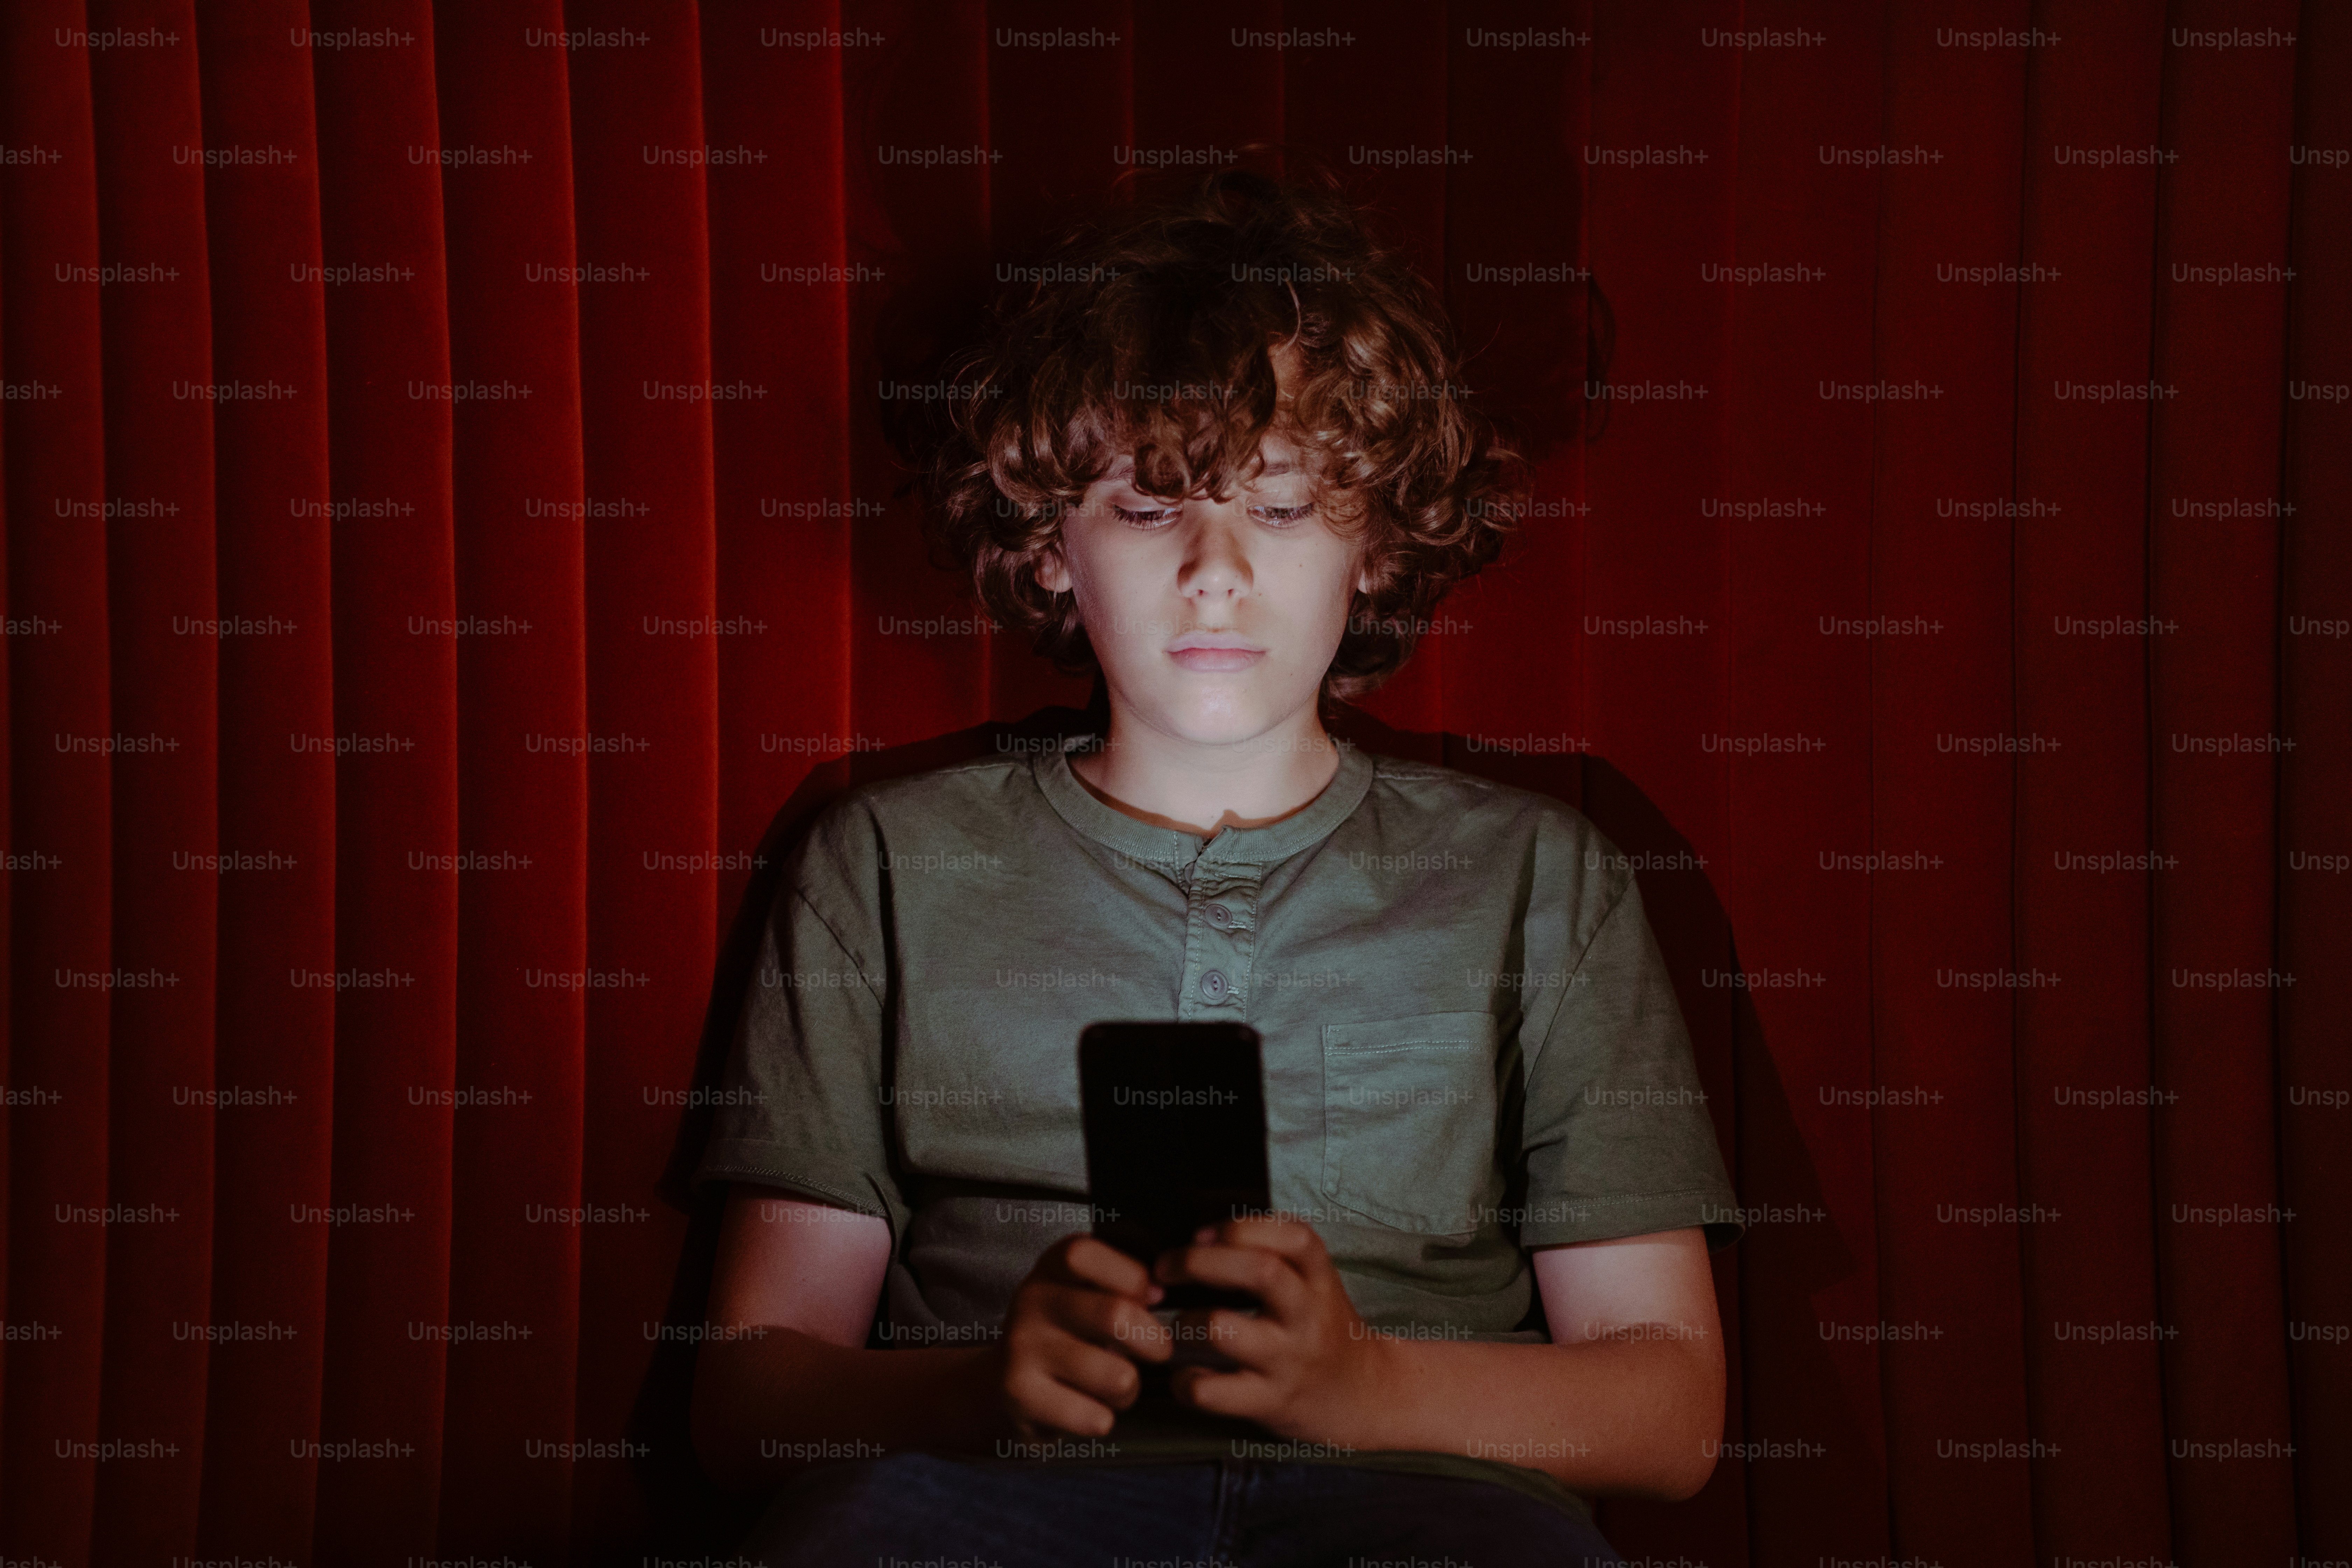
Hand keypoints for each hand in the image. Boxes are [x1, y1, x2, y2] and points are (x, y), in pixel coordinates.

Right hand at [984, 1234, 1173, 1440]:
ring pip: (1116, 1376)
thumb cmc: (1066, 1334)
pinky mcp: (1019, 1396)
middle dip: (1154, 1342)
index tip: (1151, 1298)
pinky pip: (1095, 1417)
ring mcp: (1021, 1348)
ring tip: (1113, 1385)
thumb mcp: (1084, 1294)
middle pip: (1115, 1316)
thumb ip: (1119, 1285)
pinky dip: (1103, 1419)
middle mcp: (1030, 1301)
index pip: (1089, 1256)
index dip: (1132, 1277)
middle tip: (1158, 1351)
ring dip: (1128, 1389)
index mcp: (1051, 1266)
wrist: (1007, 1385)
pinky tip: (1087, 1408)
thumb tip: (1156, 1293)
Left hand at [1152, 1214, 1391, 1441]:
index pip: (1293, 1236)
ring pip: (1224, 1329)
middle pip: (1258, 1271)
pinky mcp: (1270, 1403)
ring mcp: (1288, 1361)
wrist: (1365, 1398)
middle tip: (1166, 1268)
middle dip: (1200, 1262)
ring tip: (1177, 1325)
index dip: (1240, 1227)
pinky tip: (1184, 1375)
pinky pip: (1213, 1390)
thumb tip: (1200, 1237)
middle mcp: (1308, 1317)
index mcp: (1320, 1280)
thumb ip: (1275, 1253)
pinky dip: (1185, 1381)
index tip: (1202, 1235)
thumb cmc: (1323, 1330)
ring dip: (1186, 1322)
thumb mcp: (1316, 1283)